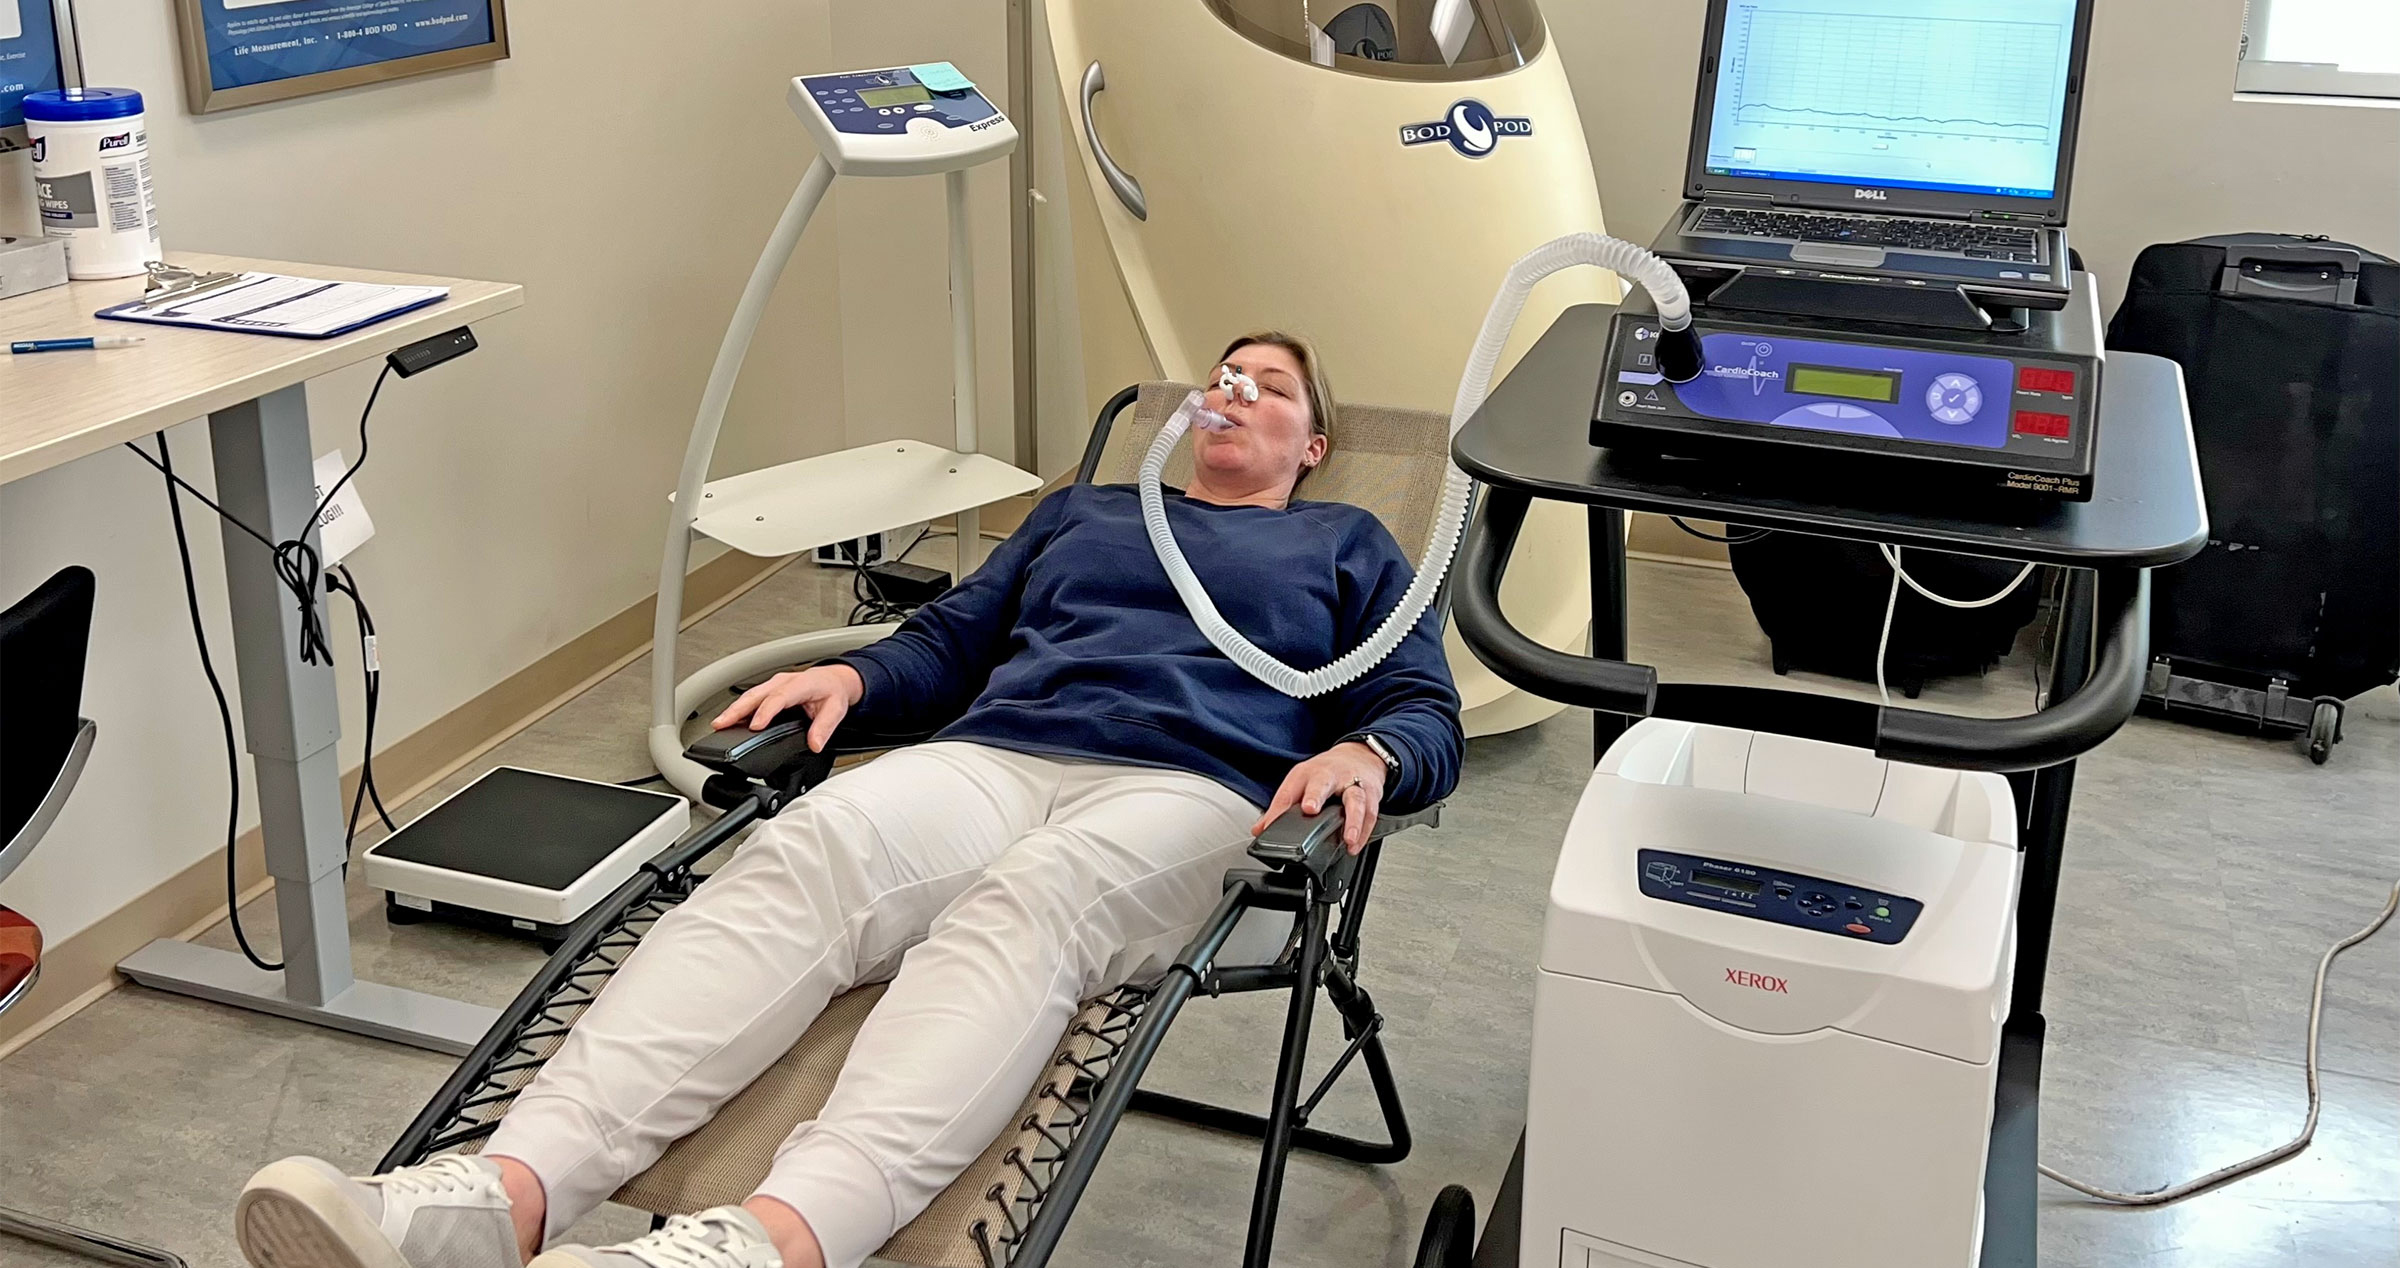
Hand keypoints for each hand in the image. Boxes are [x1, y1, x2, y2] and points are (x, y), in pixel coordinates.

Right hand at [711, 663, 864, 752]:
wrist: (834, 678)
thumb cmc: (832, 691)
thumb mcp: (836, 709)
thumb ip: (825, 727)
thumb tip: (815, 744)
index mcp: (801, 683)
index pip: (779, 697)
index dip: (765, 712)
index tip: (754, 726)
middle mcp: (783, 681)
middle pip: (756, 694)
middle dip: (737, 709)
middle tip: (721, 723)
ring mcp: (774, 684)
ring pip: (749, 695)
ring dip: (733, 709)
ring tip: (718, 724)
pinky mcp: (768, 689)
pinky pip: (751, 698)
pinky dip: (738, 709)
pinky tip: (728, 721)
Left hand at [1252, 741, 1385, 853]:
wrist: (1359, 756)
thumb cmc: (1327, 772)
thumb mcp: (1300, 783)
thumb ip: (1281, 808)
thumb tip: (1259, 830)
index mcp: (1306, 774)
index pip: (1288, 791)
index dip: (1279, 808)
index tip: (1271, 824)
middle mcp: (1329, 775)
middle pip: (1322, 783)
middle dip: (1315, 794)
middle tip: (1310, 809)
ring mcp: (1352, 783)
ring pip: (1355, 799)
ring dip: (1352, 820)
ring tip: (1348, 838)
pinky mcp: (1371, 793)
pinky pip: (1370, 813)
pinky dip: (1364, 832)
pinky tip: (1355, 844)